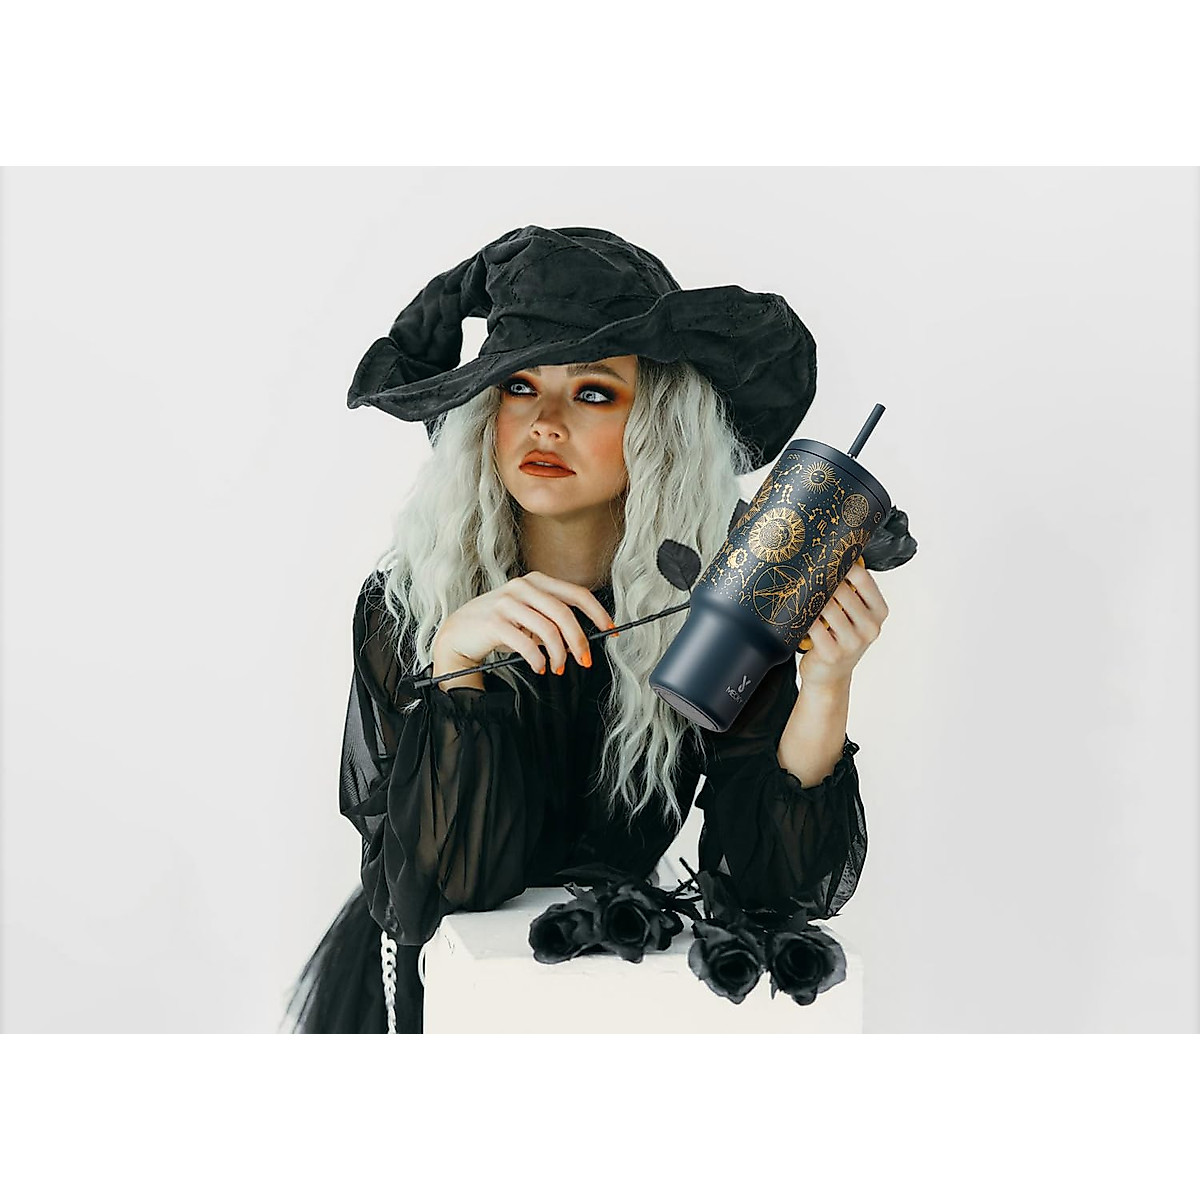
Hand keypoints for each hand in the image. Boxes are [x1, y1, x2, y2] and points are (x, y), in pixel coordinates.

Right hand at [432, 571, 616, 676]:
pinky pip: (526, 643)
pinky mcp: (494, 622)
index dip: (597, 612)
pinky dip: (538, 659)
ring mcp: (507, 603)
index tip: (610, 630)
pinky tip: (539, 667)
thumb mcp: (528, 617)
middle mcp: (522, 587)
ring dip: (558, 655)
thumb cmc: (499, 626)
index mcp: (536, 582)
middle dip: (579, 640)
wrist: (459, 633)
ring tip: (557, 668)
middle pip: (564, 613)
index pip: (576, 593)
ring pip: (548, 630)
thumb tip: (582, 640)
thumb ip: (553, 620)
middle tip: (585, 660)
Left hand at [797, 556, 888, 689]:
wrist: (830, 676)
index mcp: (880, 612)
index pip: (862, 577)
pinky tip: (796, 612)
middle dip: (821, 580)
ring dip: (810, 598)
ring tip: (797, 590)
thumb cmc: (840, 638)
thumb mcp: (855, 615)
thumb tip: (841, 554)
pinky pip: (813, 626)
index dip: (842, 563)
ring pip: (826, 606)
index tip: (825, 556)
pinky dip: (803, 617)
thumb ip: (853, 590)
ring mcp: (853, 642)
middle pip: (842, 590)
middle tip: (804, 571)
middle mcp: (870, 627)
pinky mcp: (832, 653)